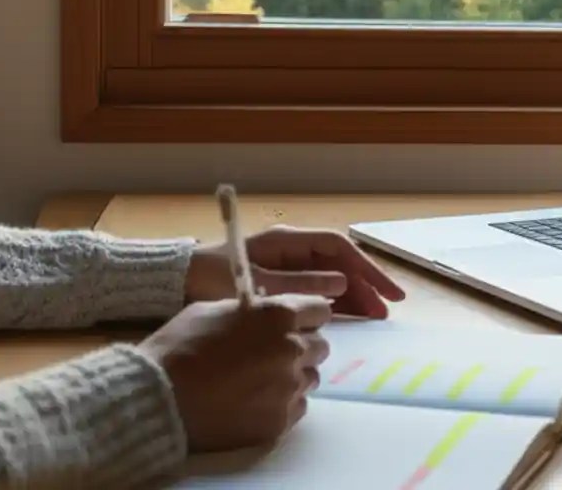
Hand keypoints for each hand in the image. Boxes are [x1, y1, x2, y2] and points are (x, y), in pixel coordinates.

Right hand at [139, 294, 330, 452]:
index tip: (296, 322)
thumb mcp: (214, 309)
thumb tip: (264, 313)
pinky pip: (298, 406)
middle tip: (273, 352)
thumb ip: (251, 311)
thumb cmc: (180, 346)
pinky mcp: (280, 421)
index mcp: (279, 316)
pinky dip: (283, 402)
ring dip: (294, 375)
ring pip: (311, 377)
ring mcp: (289, 388)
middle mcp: (292, 349)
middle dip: (302, 345)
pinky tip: (256, 400)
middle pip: (320, 345)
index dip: (307, 315)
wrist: (159, 398)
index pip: (320, 310)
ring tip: (262, 379)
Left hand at [185, 225, 405, 317]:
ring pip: (330, 279)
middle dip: (365, 285)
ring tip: (374, 318)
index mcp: (287, 241)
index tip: (386, 290)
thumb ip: (299, 285)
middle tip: (387, 311)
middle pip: (339, 265)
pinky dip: (333, 305)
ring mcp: (286, 267)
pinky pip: (314, 292)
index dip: (366, 268)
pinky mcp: (278, 285)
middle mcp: (291, 250)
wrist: (175, 284)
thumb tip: (341, 285)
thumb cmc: (211, 278)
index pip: (339, 249)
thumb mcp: (257, 285)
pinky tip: (348, 319)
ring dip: (353, 296)